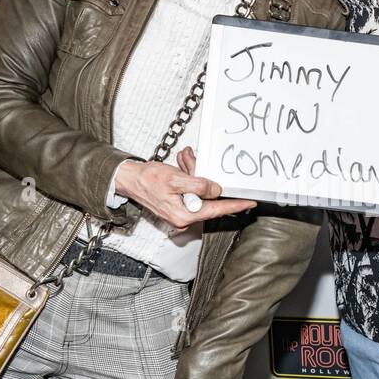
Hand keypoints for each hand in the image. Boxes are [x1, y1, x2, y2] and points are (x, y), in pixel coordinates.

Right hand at [114, 157, 255, 227]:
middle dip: (204, 178)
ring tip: (184, 160)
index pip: (216, 210)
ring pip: (198, 191)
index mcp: (184, 215)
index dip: (235, 205)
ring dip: (193, 174)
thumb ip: (198, 185)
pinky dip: (188, 177)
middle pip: (207, 198)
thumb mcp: (176, 180)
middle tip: (194, 161)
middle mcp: (183, 217)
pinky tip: (182, 165)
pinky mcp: (177, 205)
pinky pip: (190, 190)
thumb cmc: (147, 179)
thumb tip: (216, 190)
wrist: (129, 179)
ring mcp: (180, 212)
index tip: (250, 203)